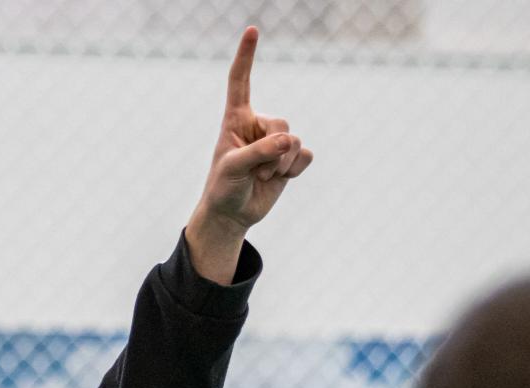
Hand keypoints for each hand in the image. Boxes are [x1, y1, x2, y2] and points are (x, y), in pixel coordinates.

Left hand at [186, 27, 313, 282]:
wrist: (232, 214)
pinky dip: (295, 170)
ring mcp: (276, 142)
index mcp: (236, 119)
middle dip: (273, 151)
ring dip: (282, 164)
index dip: (246, 57)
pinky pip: (306, 156)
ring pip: (296, 142)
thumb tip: (290, 141)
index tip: (251, 30)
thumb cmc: (223, 188)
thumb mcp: (233, 169)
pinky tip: (280, 179)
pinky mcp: (290, 159)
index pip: (241, 82)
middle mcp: (258, 126)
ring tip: (264, 177)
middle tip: (256, 171)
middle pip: (281, 125)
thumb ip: (259, 152)